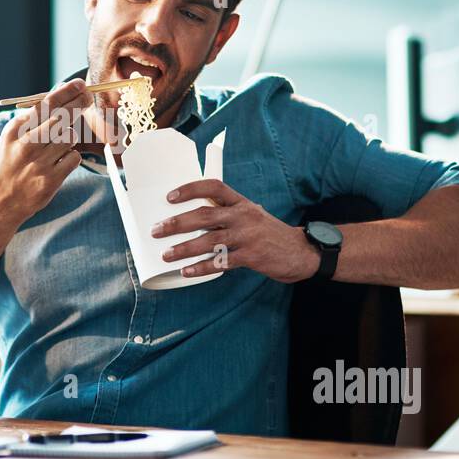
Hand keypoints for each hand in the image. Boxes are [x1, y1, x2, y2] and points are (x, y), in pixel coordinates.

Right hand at [0, 79, 91, 224]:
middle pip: (62, 117)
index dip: (66, 92)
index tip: (80, 85)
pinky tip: (59, 161)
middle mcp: (27, 145)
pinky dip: (71, 156)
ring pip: (70, 137)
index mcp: (16, 130)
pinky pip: (74, 158)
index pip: (45, 105)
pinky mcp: (51, 180)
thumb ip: (33, 117)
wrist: (1, 199)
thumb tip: (61, 95)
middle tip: (87, 98)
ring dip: (70, 137)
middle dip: (78, 104)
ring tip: (58, 143)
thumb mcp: (12, 136)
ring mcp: (39, 163)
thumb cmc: (11, 162)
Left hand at [150, 179, 319, 282]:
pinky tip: (187, 271)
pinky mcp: (251, 257)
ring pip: (209, 241)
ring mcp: (247, 236)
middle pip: (204, 215)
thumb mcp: (252, 215)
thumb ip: (228, 213)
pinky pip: (221, 262)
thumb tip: (193, 217)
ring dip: (184, 248)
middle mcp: (243, 216)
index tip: (170, 197)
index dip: (190, 189)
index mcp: (242, 202)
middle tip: (157, 230)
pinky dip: (202, 268)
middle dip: (177, 222)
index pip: (213, 186)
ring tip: (166, 254)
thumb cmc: (270, 234)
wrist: (302, 252)